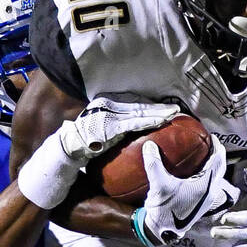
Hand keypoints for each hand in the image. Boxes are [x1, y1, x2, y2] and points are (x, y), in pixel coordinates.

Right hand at [58, 95, 181, 166]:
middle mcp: (109, 103)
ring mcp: (110, 114)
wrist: (69, 145)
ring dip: (159, 113)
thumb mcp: (99, 124)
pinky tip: (161, 122)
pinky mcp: (111, 125)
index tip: (164, 106)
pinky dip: (149, 122)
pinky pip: (134, 123)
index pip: (133, 100)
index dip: (151, 103)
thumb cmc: (85, 138)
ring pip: (140, 112)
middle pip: (140, 104)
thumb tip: (127, 126)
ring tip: (174, 114)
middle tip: (176, 108)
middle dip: (159, 106)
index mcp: (107, 101)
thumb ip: (113, 121)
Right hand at [135, 135, 237, 245]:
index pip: (218, 162)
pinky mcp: (202, 205)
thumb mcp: (158, 183)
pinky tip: (197, 175)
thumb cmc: (163, 208)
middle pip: (220, 170)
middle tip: (211, 145)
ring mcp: (207, 200)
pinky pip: (211, 186)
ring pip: (217, 179)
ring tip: (207, 158)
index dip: (217, 148)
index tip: (212, 138)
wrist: (162, 230)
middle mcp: (210, 193)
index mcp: (206, 186)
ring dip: (214, 167)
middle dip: (218, 156)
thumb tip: (149, 145)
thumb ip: (154, 163)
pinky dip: (208, 177)